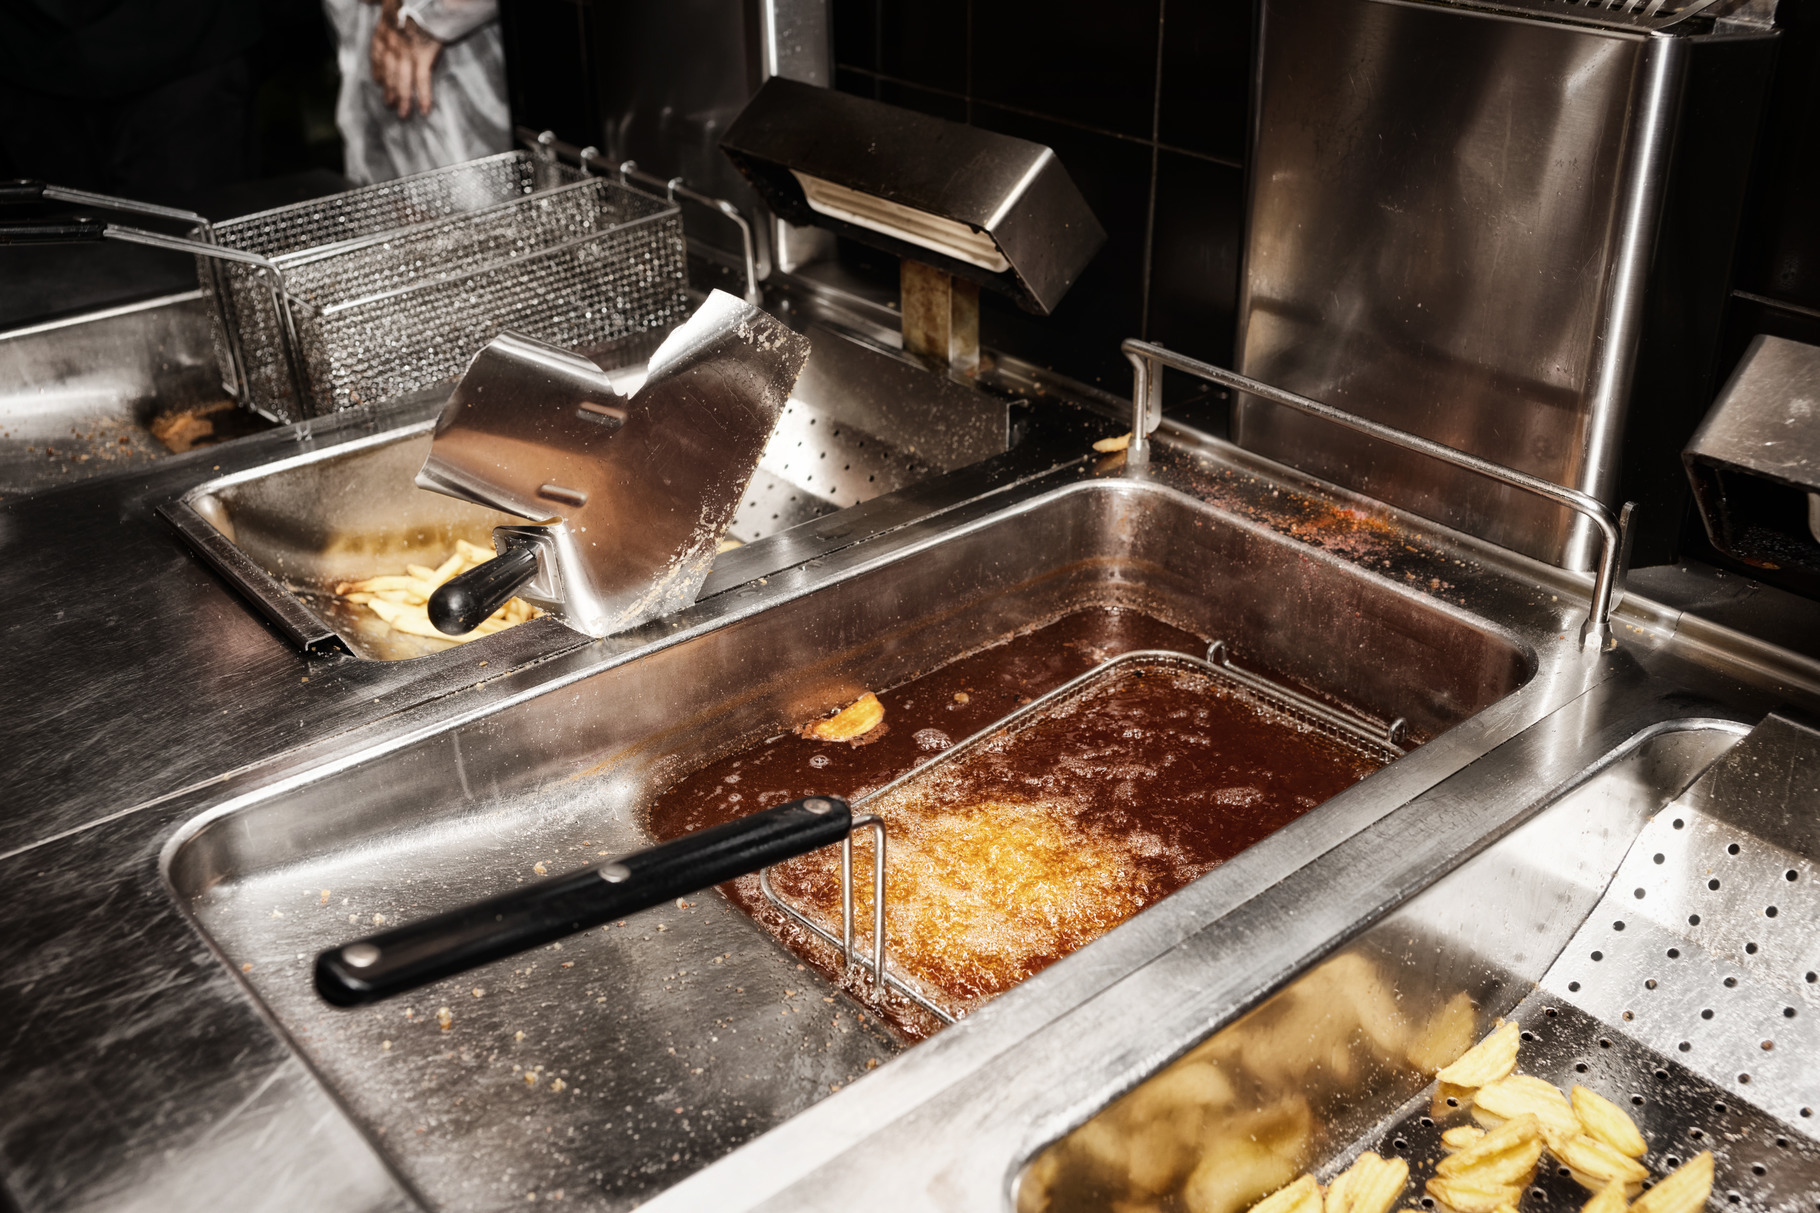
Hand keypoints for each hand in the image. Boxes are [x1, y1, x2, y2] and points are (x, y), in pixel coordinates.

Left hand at [370, 0, 442, 118]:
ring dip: (402, 99)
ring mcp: (406, 54)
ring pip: (402, 80)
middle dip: (389, 89)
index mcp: (383, 31)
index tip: (378, 81)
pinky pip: (422, 82)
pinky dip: (423, 97)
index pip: (377, 54)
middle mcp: (391, 46)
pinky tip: (424, 110)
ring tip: (403, 113)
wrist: (422, 0)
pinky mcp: (422, 59)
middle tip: (388, 104)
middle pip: (388, 71)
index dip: (378, 68)